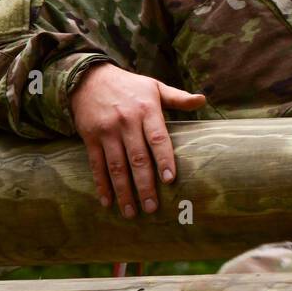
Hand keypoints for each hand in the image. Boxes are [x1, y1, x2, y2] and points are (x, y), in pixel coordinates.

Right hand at [69, 62, 206, 217]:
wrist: (88, 78)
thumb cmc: (130, 86)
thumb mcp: (154, 87)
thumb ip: (178, 98)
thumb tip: (203, 99)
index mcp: (147, 109)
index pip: (157, 138)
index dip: (164, 159)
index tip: (170, 180)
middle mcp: (126, 122)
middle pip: (137, 158)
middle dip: (145, 185)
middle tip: (153, 207)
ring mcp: (107, 131)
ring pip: (116, 166)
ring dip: (124, 191)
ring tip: (132, 212)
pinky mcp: (90, 138)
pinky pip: (97, 165)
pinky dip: (102, 185)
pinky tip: (108, 202)